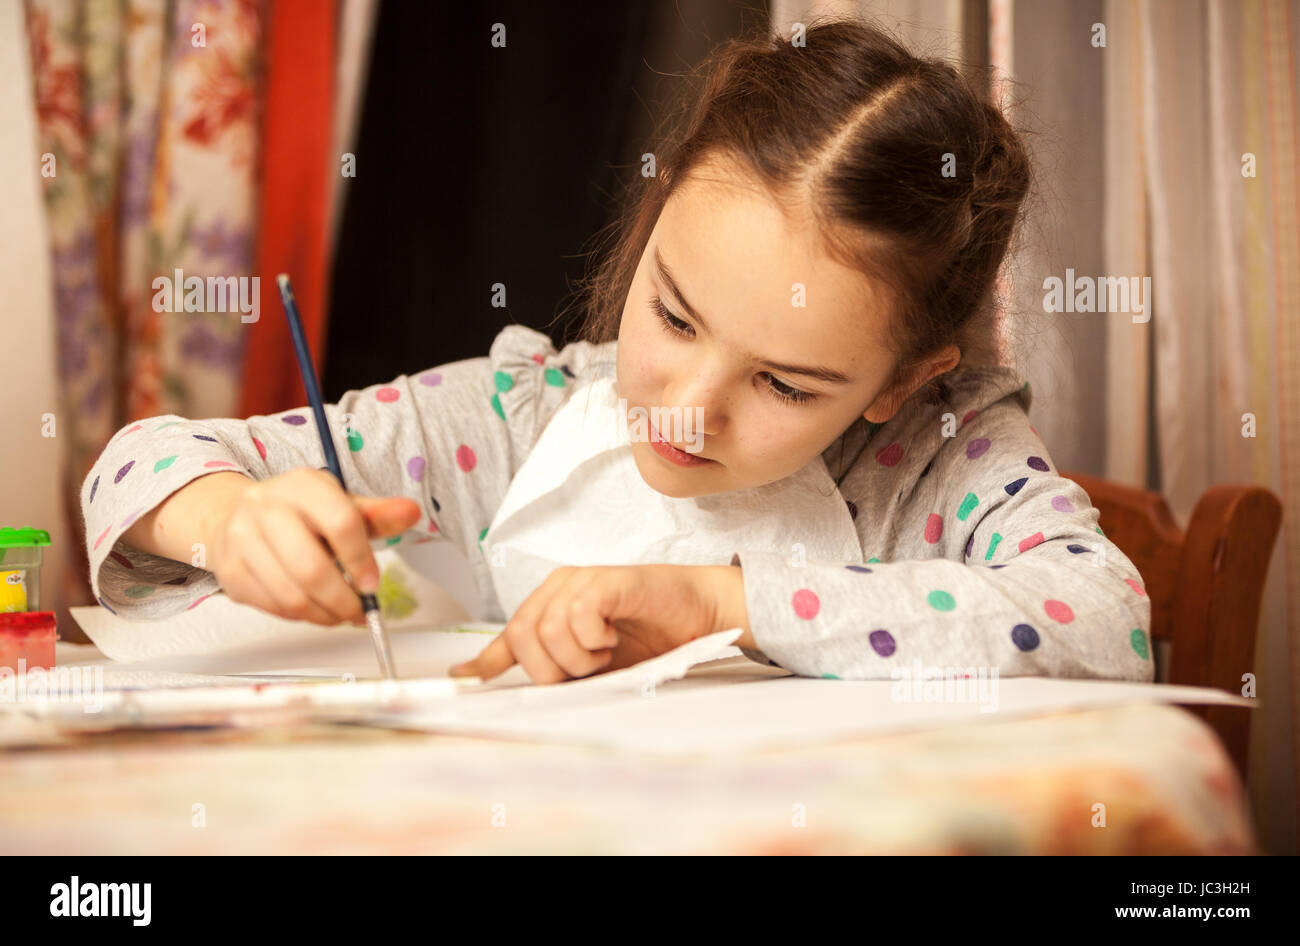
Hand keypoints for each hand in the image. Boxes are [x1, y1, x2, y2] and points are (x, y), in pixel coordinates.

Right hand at [208, 468, 420, 625]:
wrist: (235, 516)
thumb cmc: (298, 513)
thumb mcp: (339, 504)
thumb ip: (376, 515)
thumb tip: (410, 512)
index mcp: (301, 485)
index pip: (340, 522)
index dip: (361, 559)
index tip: (372, 583)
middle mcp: (265, 507)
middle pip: (311, 568)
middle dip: (343, 599)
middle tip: (359, 610)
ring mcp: (242, 539)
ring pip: (292, 595)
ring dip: (325, 614)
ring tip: (340, 613)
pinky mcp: (230, 571)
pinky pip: (273, 607)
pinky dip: (301, 616)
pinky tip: (313, 609)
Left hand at [448, 563, 749, 683]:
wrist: (699, 613)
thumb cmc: (650, 636)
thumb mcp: (597, 662)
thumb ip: (561, 668)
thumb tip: (527, 689)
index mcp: (553, 603)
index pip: (511, 633)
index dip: (486, 660)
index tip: (462, 679)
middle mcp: (559, 586)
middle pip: (523, 635)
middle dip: (552, 668)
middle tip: (588, 669)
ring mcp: (581, 579)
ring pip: (547, 630)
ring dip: (578, 657)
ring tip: (606, 651)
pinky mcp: (606, 579)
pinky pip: (577, 615)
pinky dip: (593, 638)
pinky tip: (613, 635)